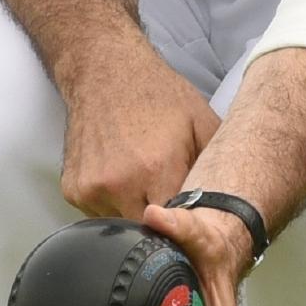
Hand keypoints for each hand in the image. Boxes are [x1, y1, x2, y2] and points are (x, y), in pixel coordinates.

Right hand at [52, 44, 220, 220]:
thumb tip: (232, 205)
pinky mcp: (73, 191)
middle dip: (163, 227)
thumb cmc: (158, 95)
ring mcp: (92, 190)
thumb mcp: (201, 123)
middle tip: (171, 206)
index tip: (195, 225)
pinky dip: (113, 204)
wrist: (105, 71)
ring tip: (144, 184)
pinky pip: (99, 214)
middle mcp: (120, 184)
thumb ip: (217, 167)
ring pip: (122, 226)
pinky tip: (122, 177)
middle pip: (149, 234)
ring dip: (136, 214)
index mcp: (157, 169)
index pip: (178, 227)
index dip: (189, 228)